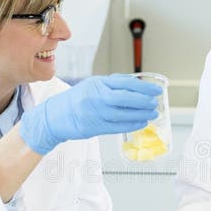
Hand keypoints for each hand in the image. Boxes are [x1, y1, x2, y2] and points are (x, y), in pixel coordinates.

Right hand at [19, 74, 160, 154]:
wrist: (55, 115)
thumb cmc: (77, 99)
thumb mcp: (93, 85)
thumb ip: (113, 85)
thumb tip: (137, 87)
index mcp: (97, 83)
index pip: (125, 83)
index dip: (143, 87)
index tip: (156, 90)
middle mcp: (96, 96)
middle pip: (125, 98)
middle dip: (143, 101)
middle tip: (154, 104)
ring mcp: (94, 112)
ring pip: (123, 114)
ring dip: (140, 115)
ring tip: (152, 114)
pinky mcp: (93, 127)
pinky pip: (117, 127)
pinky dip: (131, 125)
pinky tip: (141, 123)